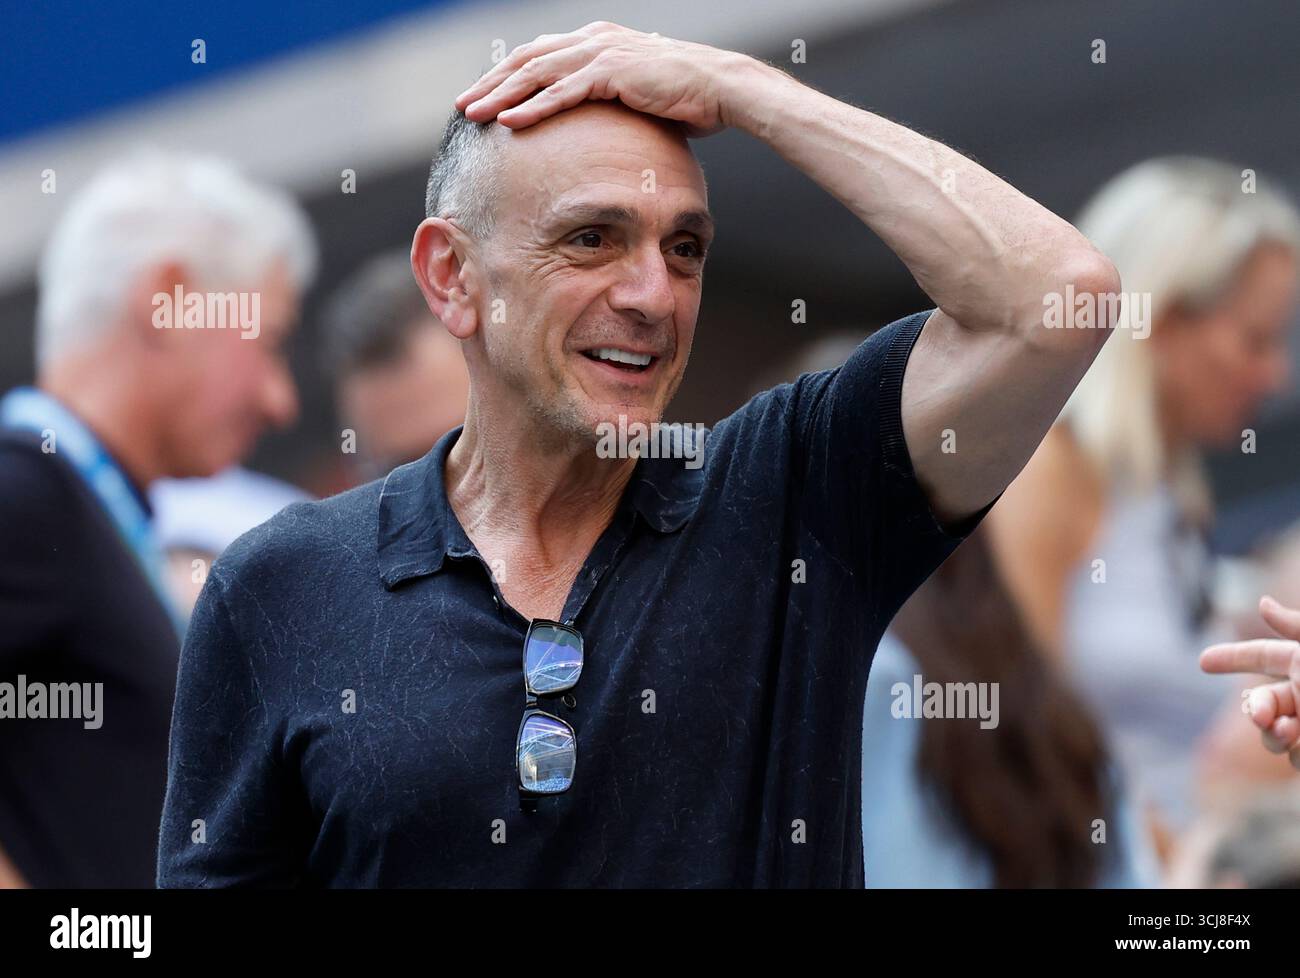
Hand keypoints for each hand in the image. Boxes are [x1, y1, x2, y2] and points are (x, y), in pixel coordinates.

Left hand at [454, 22, 747, 136]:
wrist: (721, 88)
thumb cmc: (687, 99)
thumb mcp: (638, 96)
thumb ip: (610, 102)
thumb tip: (596, 127)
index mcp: (596, 42)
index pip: (540, 56)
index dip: (508, 76)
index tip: (483, 96)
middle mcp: (593, 40)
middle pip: (528, 60)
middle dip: (492, 82)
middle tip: (463, 104)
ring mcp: (601, 53)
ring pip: (537, 73)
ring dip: (501, 95)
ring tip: (473, 114)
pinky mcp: (611, 72)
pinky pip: (561, 92)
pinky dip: (532, 107)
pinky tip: (509, 121)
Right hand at [1200, 595, 1299, 769]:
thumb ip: (1295, 627)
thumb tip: (1261, 603)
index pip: (1261, 655)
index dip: (1231, 657)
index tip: (1202, 662)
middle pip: (1259, 699)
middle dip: (1253, 706)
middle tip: (1260, 714)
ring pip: (1272, 732)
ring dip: (1272, 732)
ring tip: (1290, 732)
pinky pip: (1295, 756)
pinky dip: (1296, 751)